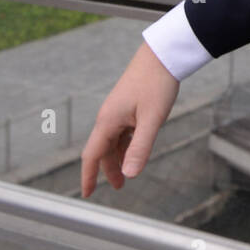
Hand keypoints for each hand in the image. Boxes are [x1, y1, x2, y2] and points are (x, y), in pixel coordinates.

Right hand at [81, 41, 179, 197]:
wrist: (162, 55)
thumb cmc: (157, 84)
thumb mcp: (152, 120)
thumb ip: (140, 148)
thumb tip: (130, 174)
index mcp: (108, 121)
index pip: (92, 155)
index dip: (88, 176)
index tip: (87, 194)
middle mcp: (108, 117)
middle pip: (103, 149)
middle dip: (109, 169)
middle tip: (120, 187)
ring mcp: (118, 110)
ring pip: (113, 140)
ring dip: (119, 156)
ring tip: (129, 171)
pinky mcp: (128, 105)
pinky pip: (122, 130)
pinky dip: (126, 143)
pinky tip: (136, 147)